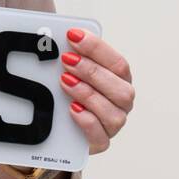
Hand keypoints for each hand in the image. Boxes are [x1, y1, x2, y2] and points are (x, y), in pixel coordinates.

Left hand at [57, 27, 134, 154]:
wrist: (57, 129)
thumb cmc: (66, 93)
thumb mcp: (69, 72)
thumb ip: (71, 56)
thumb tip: (58, 37)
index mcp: (119, 81)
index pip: (117, 63)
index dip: (97, 48)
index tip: (73, 35)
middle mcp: (121, 103)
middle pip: (120, 88)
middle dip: (92, 71)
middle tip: (67, 60)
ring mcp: (112, 125)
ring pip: (113, 113)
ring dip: (88, 94)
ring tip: (65, 82)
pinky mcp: (100, 143)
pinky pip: (100, 136)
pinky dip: (87, 121)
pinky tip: (72, 109)